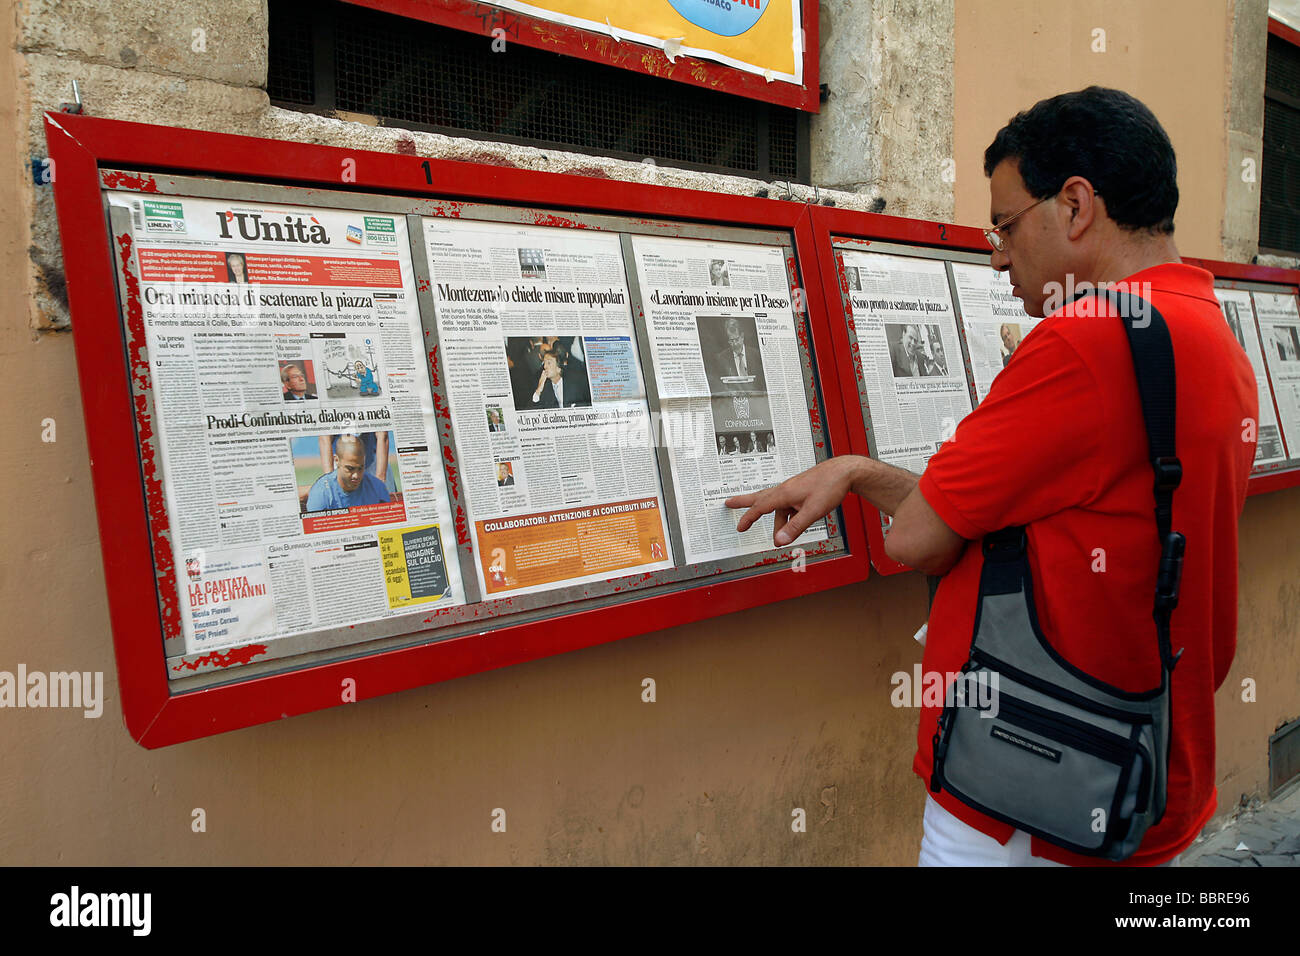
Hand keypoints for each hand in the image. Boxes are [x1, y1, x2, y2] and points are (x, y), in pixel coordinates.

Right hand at [725, 457, 860, 546]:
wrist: (845, 472)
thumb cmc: (830, 486)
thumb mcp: (812, 512)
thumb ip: (795, 527)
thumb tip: (778, 541)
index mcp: (784, 493)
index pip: (760, 507)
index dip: (748, 518)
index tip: (740, 527)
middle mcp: (786, 489)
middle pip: (759, 497)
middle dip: (744, 503)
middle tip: (729, 503)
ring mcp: (793, 489)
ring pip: (777, 505)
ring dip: (774, 519)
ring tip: (778, 534)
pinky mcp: (801, 491)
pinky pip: (788, 505)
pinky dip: (787, 515)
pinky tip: (794, 522)